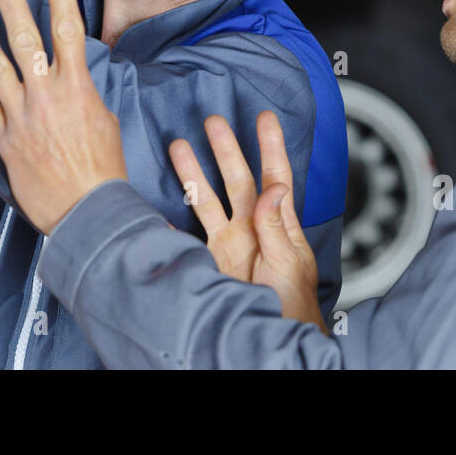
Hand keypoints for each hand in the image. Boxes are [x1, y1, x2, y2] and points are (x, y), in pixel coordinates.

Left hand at [0, 0, 125, 234]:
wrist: (88, 213)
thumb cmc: (104, 171)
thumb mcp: (106, 122)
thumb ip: (85, 95)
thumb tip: (73, 83)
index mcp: (78, 89)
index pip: (68, 31)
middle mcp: (47, 96)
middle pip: (25, 40)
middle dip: (11, 4)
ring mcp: (22, 117)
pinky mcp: (5, 140)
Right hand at [170, 112, 323, 327]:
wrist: (270, 335)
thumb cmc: (291, 304)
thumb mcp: (288, 262)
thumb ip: (276, 226)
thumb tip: (274, 189)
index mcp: (278, 224)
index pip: (275, 176)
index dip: (270, 147)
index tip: (265, 119)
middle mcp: (252, 227)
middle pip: (237, 179)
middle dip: (225, 149)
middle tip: (213, 122)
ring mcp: (230, 242)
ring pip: (209, 199)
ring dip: (194, 173)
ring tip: (179, 146)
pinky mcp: (211, 258)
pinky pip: (190, 232)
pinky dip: (175, 218)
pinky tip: (163, 201)